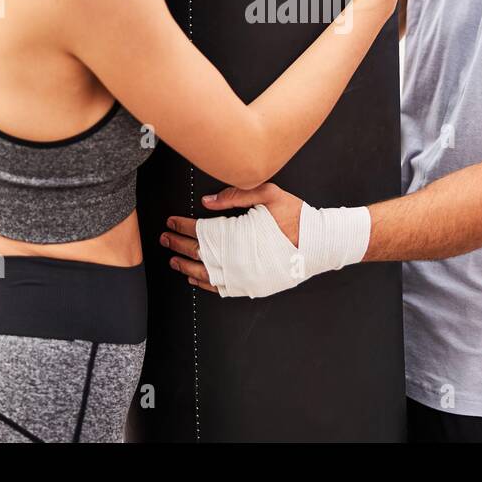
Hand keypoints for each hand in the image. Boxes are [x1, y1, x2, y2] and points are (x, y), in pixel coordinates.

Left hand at [162, 183, 302, 292]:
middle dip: (177, 244)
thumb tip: (206, 202)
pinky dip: (203, 282)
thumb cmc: (295, 216)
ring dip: (185, 264)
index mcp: (237, 233)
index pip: (201, 231)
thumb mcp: (269, 194)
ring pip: (205, 273)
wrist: (318, 243)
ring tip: (172, 259)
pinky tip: (193, 276)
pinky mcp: (250, 285)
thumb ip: (236, 195)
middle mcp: (236, 258)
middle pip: (198, 252)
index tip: (171, 221)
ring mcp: (242, 275)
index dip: (182, 226)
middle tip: (163, 238)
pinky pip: (220, 287)